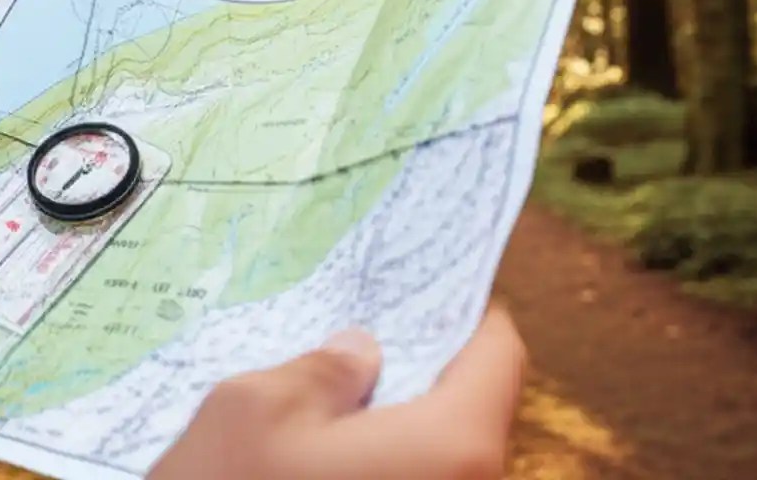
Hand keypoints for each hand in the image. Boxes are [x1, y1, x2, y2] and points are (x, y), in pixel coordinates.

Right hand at [148, 306, 524, 479]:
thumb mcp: (258, 408)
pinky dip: (388, 462)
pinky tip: (331, 450)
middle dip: (427, 370)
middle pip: (474, 411)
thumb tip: (361, 353)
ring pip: (444, 458)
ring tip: (343, 393)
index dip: (468, 317)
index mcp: (450, 446)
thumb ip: (323, 370)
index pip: (498, 358)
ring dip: (402, 423)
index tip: (432, 294)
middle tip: (375, 335)